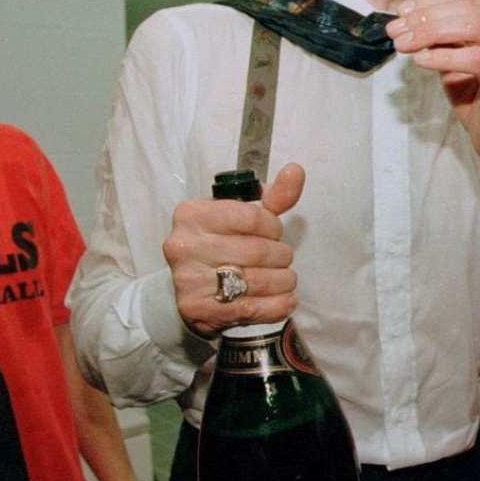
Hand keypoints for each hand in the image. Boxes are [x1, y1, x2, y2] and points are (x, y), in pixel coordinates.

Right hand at [162, 163, 305, 337]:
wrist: (191, 289)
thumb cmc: (221, 244)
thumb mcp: (243, 215)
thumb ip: (273, 196)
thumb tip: (295, 170)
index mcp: (192, 214)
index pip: (251, 216)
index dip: (272, 226)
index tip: (274, 233)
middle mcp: (184, 245)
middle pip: (257, 250)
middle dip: (281, 255)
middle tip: (283, 258)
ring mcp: (188, 279)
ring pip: (257, 280)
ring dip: (283, 280)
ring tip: (286, 278)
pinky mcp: (197, 309)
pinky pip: (251, 308)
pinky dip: (277, 304)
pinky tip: (284, 298)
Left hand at [387, 0, 479, 192]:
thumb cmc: (478, 99)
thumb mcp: (453, 60)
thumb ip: (440, 39)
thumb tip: (408, 21)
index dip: (430, 2)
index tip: (401, 13)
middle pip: (465, 8)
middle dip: (425, 18)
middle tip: (397, 30)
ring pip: (470, 26)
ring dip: (430, 33)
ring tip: (404, 44)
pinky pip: (473, 58)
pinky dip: (442, 57)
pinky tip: (421, 61)